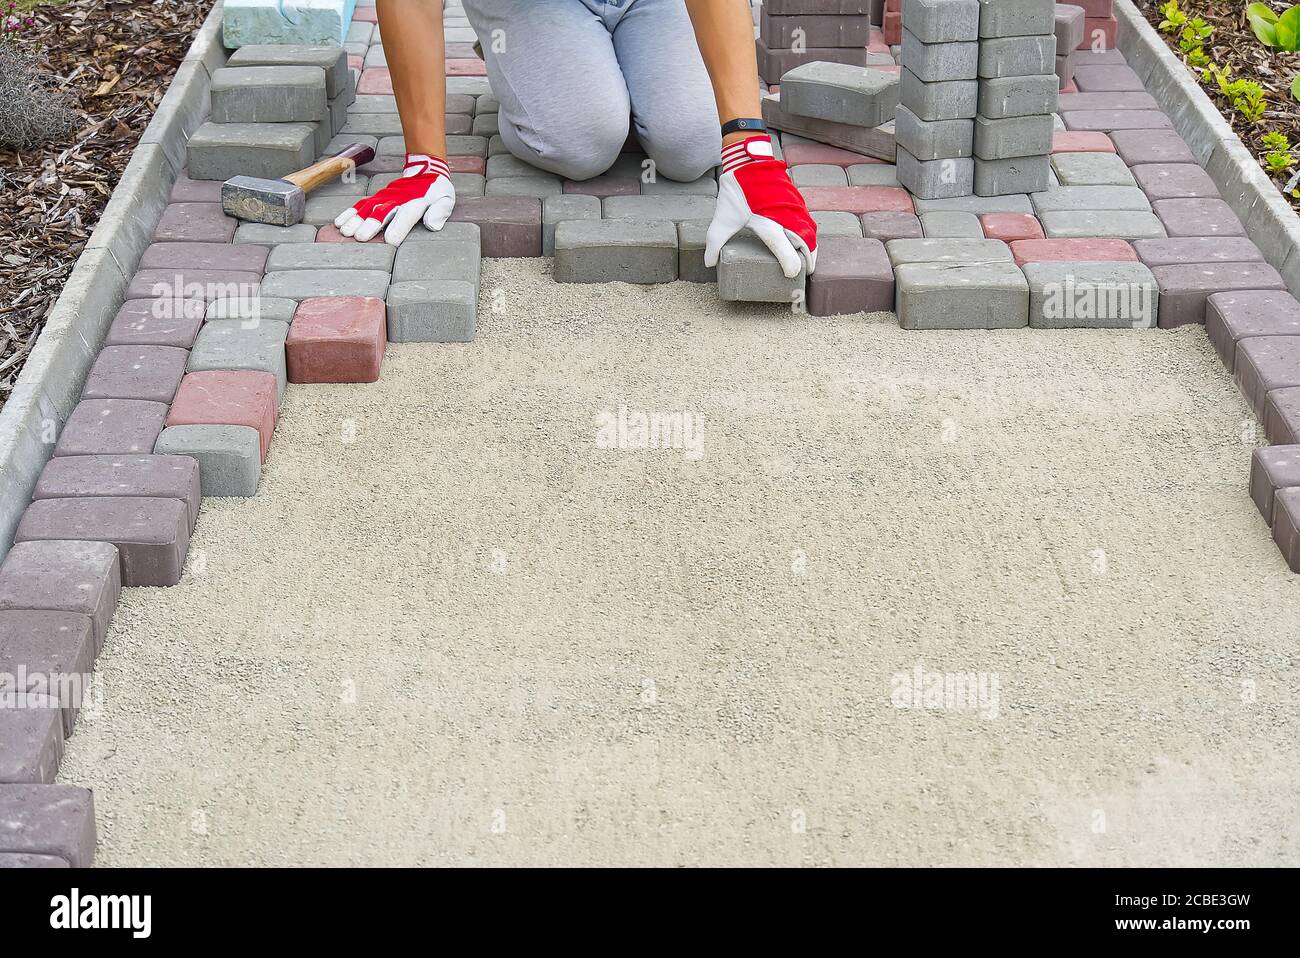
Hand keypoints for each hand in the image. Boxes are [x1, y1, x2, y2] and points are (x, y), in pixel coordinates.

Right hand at [334, 154, 455, 244]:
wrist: (426, 170)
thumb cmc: (436, 190)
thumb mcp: (446, 200)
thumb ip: (439, 212)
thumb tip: (432, 225)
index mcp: (415, 203)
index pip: (406, 216)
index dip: (398, 228)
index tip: (391, 240)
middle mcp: (397, 200)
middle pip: (382, 212)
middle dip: (371, 225)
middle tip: (360, 237)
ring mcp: (384, 198)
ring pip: (368, 208)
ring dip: (356, 220)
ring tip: (345, 231)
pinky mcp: (377, 198)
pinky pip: (361, 204)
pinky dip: (350, 213)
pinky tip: (340, 223)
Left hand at [705, 134, 816, 277]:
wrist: (748, 160)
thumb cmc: (737, 191)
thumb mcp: (722, 218)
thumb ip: (715, 242)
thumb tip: (709, 263)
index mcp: (769, 222)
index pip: (785, 248)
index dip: (790, 263)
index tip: (791, 275)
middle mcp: (786, 215)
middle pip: (806, 243)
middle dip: (808, 259)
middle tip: (805, 272)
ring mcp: (795, 206)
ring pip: (810, 231)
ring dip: (811, 246)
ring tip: (808, 259)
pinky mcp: (797, 200)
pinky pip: (808, 220)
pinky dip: (809, 233)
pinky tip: (804, 239)